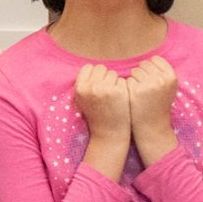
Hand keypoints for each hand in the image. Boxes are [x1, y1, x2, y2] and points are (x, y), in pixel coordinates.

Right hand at [73, 64, 132, 181]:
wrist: (109, 133)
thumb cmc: (97, 115)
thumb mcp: (83, 100)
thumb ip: (85, 83)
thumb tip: (93, 67)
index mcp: (79, 88)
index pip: (88, 67)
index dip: (95, 75)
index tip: (98, 85)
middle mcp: (91, 87)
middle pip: (101, 68)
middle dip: (105, 77)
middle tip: (106, 92)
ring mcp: (105, 89)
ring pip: (112, 73)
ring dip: (114, 81)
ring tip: (113, 96)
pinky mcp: (119, 91)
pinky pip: (122, 80)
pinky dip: (123, 87)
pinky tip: (121, 99)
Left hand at [126, 56, 178, 159]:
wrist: (152, 128)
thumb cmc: (158, 105)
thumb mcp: (167, 87)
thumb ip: (162, 72)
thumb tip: (149, 57)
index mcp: (172, 76)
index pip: (155, 60)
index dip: (150, 69)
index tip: (151, 82)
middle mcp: (162, 79)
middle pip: (144, 64)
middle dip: (142, 74)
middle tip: (146, 91)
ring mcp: (149, 84)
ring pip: (135, 71)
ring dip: (134, 80)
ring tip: (140, 94)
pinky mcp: (136, 90)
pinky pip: (128, 80)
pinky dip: (128, 87)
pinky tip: (133, 98)